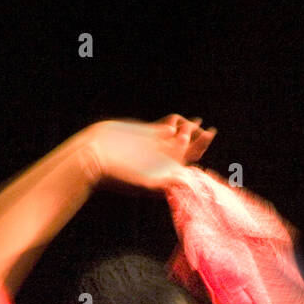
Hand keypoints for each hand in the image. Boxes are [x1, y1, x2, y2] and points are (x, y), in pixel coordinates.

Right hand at [81, 116, 215, 190]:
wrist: (95, 155)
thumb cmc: (117, 174)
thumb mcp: (143, 180)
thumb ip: (166, 181)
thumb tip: (188, 182)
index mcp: (166, 174)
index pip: (191, 164)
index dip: (202, 150)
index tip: (207, 136)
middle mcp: (165, 161)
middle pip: (191, 149)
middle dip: (200, 139)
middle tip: (208, 130)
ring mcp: (158, 146)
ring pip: (182, 135)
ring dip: (188, 128)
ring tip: (190, 124)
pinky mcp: (149, 133)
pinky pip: (169, 125)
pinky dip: (175, 121)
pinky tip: (175, 121)